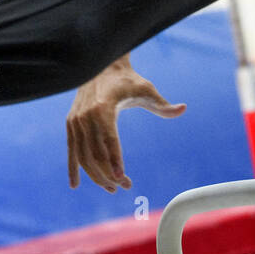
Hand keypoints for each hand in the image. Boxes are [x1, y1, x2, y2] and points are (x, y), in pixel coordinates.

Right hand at [66, 63, 185, 191]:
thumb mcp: (147, 90)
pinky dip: (73, 168)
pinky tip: (76, 185)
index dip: (116, 161)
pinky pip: (71, 150)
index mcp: (104, 108)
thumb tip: (183, 108)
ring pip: (84, 156)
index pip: (110, 140)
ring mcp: (76, 121)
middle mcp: (86, 116)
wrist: (103, 66)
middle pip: (96, 154)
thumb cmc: (128, 80)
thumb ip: (162, 104)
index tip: (124, 178)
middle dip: (110, 174)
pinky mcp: (71, 124)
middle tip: (126, 185)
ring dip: (96, 176)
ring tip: (112, 187)